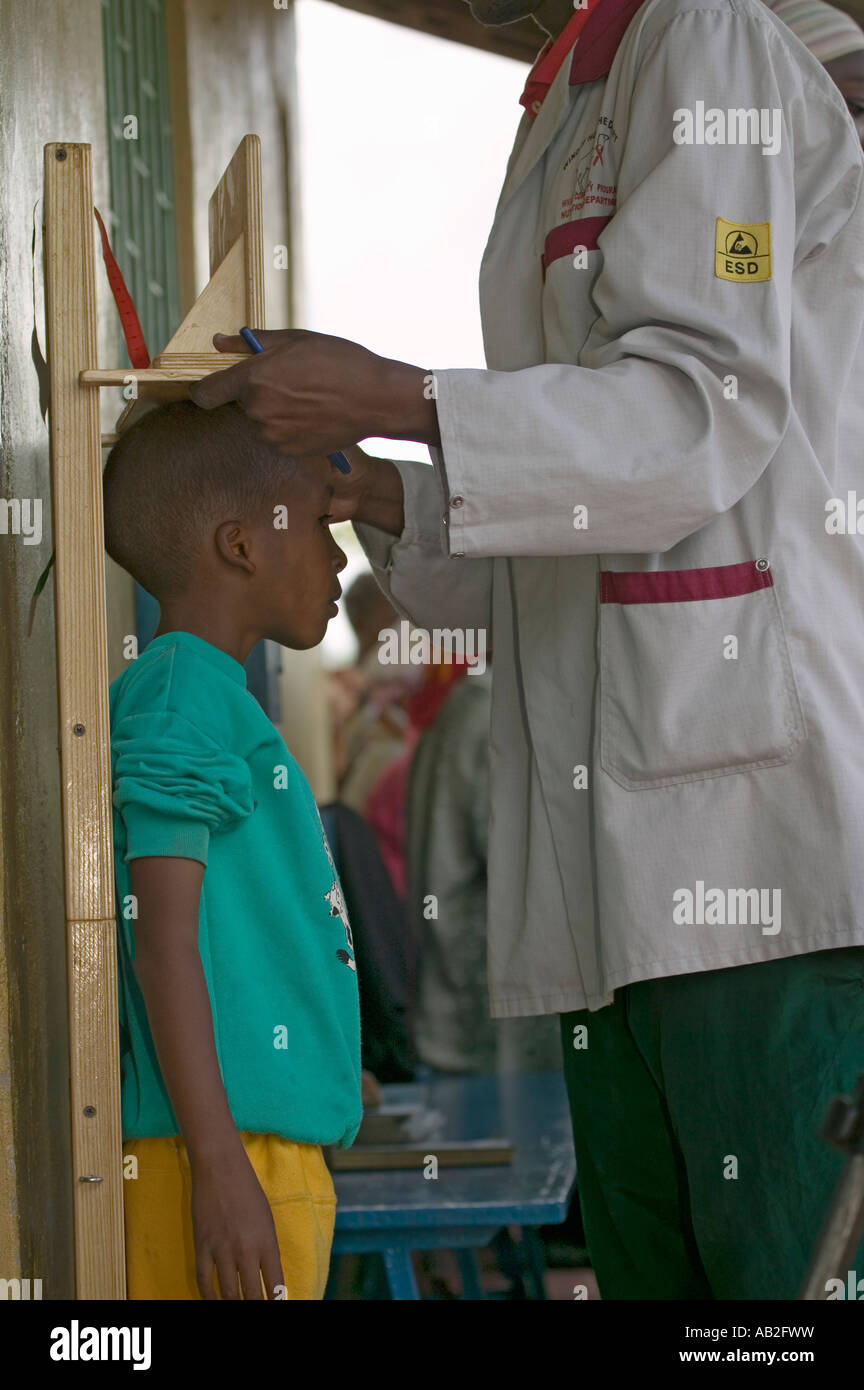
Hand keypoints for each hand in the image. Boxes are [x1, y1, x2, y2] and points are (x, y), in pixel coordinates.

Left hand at [188, 328, 439, 452]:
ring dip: (275, 412)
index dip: (206, 390)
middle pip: (241, 404)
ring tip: (308, 398)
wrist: (375, 399)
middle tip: (290, 382)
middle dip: (257, 394)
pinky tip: (313, 415)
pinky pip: (278, 438)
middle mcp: (258, 411)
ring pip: (261, 422)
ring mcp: (273, 435)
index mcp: (254, 379)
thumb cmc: (339, 362)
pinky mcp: (289, 451)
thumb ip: (251, 344)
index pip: (206, 393)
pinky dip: (290, 429)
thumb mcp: (295, 340)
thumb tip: (220, 342)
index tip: (211, 388)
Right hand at [190, 1146, 284, 1299]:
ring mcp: (222, 1249)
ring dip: (234, 1304)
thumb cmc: (248, 1190)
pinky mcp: (202, 1246)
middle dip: (255, 1306)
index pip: (275, 1285)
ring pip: (229, 1294)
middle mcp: (246, 1250)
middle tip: (256, 1307)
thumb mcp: (267, 1219)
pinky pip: (204, 1281)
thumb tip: (267, 1278)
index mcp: (267, 1241)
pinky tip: (215, 1300)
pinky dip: (210, 1296)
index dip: (275, 1302)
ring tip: (238, 1305)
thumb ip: (267, 1249)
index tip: (274, 1306)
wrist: (221, 1168)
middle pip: (252, 1295)